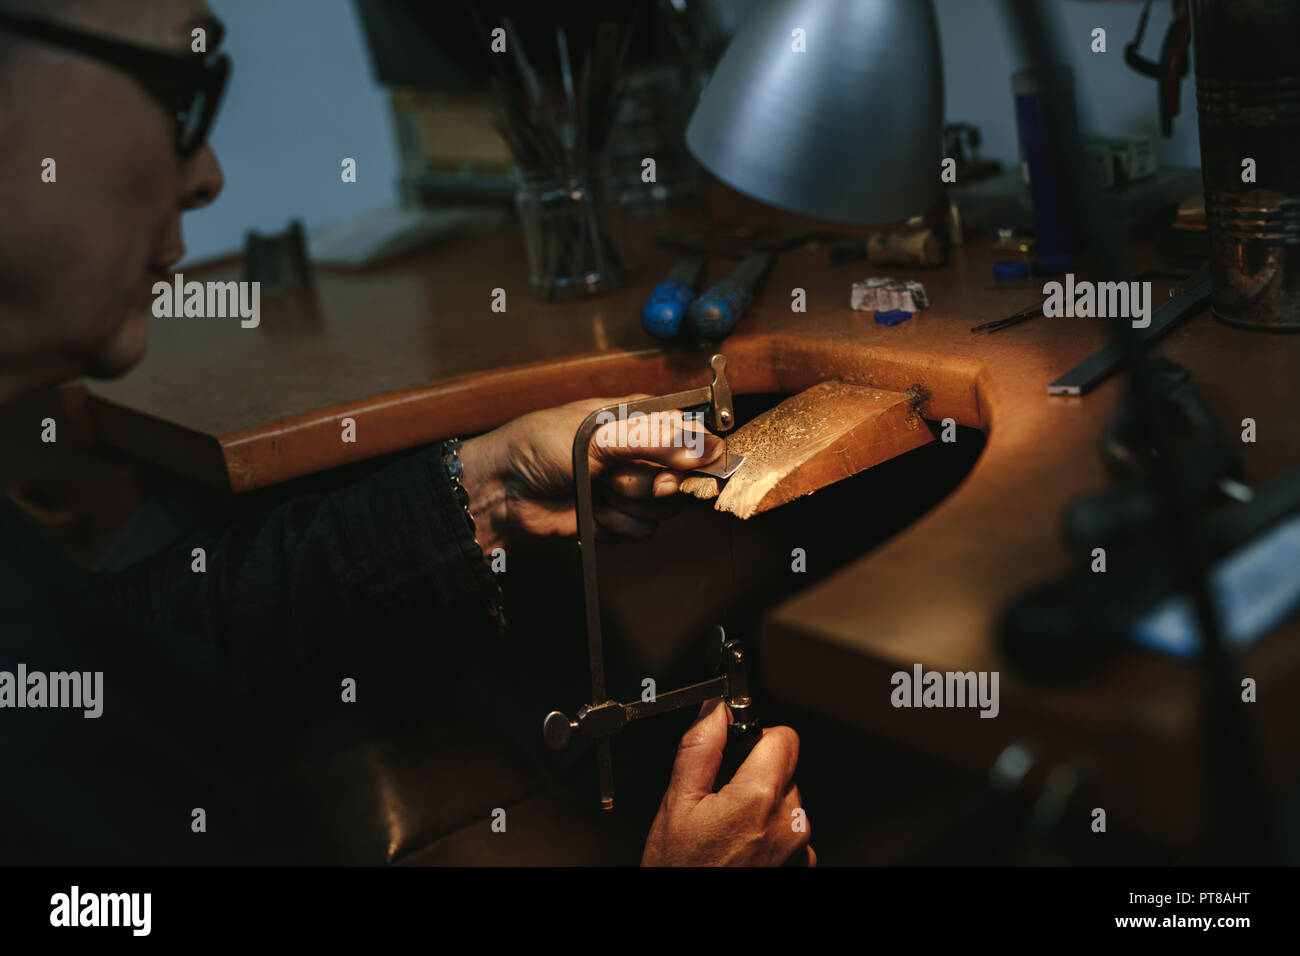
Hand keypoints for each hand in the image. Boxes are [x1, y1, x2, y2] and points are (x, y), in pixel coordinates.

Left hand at [457, 396, 724, 554]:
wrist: (506, 489)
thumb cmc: (542, 445)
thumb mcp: (599, 432)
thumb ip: (652, 439)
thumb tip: (701, 448)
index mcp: (643, 421)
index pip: (695, 435)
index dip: (700, 452)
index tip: (694, 464)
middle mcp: (643, 454)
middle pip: (685, 478)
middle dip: (652, 482)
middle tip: (619, 477)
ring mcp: (632, 487)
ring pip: (665, 509)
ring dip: (630, 504)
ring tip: (599, 490)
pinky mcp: (620, 518)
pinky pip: (642, 530)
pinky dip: (616, 524)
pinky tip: (593, 510)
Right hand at [641, 699, 814, 866]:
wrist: (691, 928)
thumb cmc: (681, 872)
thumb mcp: (676, 804)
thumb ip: (699, 748)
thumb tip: (714, 710)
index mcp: (759, 797)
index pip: (783, 737)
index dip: (754, 737)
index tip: (735, 750)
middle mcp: (789, 822)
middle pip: (784, 770)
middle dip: (754, 775)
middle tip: (719, 800)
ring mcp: (798, 849)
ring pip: (786, 802)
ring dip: (762, 808)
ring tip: (727, 832)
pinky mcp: (800, 867)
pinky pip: (790, 833)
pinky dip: (769, 835)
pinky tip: (740, 850)